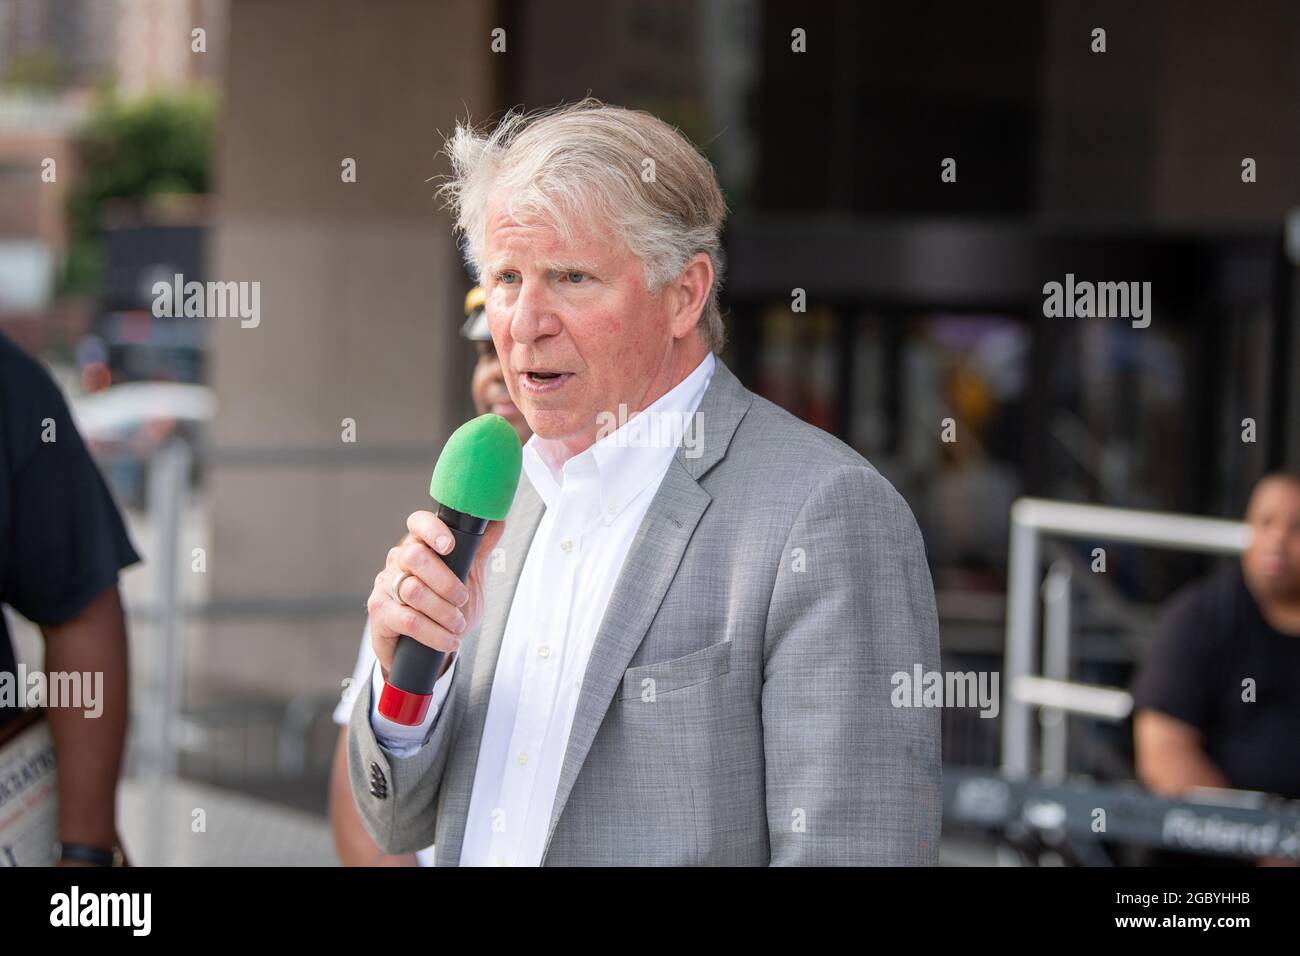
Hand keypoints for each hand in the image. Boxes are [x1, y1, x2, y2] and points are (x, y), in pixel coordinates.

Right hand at [367, 512, 504, 676]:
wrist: (425, 649)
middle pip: (415, 556)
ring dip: (443, 612)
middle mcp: (398, 561)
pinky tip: (449, 640)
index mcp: (419, 545)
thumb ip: (480, 549)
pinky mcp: (379, 612)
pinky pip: (408, 620)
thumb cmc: (446, 606)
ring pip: (413, 590)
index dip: (432, 530)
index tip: (450, 546)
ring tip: (458, 625)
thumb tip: (498, 519)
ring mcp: (384, 585)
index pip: (418, 523)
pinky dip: (435, 633)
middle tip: (462, 599)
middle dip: (446, 582)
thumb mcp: (468, 576)